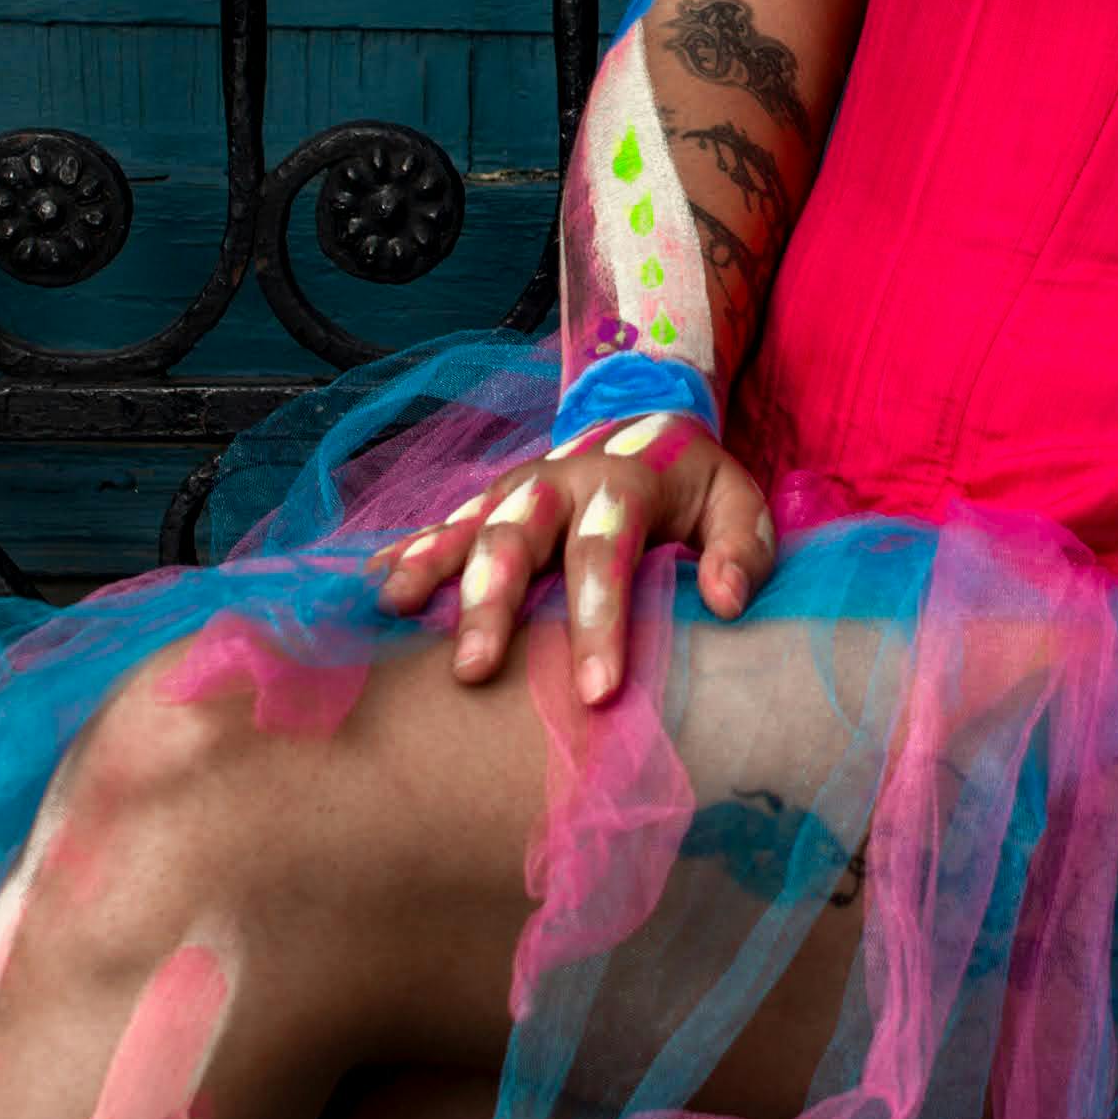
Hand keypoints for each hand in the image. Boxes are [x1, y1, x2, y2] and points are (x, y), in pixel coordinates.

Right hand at [374, 425, 776, 698]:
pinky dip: (407, 555)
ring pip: (469, 528)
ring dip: (431, 569)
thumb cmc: (696, 491)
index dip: (599, 619)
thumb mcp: (739, 504)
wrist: (650, 427)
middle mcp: (560, 480)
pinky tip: (374, 588)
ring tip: (397, 613)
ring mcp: (515, 491)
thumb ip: (743, 548)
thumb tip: (724, 600)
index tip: (597, 691)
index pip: (606, 551)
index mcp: (626, 481)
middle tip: (474, 672)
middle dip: (494, 603)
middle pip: (519, 536)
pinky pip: (441, 528)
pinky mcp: (487, 506)